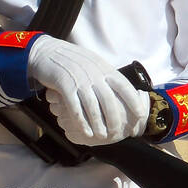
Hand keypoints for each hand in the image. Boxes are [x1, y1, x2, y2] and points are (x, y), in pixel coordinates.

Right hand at [27, 36, 149, 143]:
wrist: (47, 51)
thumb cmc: (72, 60)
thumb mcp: (93, 63)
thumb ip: (106, 75)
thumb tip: (122, 90)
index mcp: (104, 69)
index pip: (124, 86)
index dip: (134, 102)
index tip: (141, 116)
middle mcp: (94, 75)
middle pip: (109, 100)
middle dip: (115, 119)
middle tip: (118, 133)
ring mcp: (79, 80)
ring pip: (93, 106)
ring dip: (99, 124)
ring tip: (103, 136)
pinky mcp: (64, 86)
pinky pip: (75, 107)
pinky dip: (82, 122)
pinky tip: (86, 133)